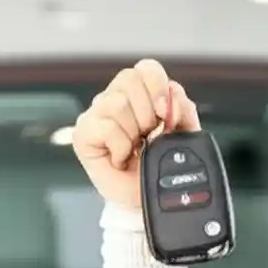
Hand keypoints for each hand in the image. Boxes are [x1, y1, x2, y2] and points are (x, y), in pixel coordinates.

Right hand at [71, 58, 201, 209]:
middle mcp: (115, 99)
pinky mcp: (83, 133)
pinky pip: (107, 126)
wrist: (146, 198)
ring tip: (134, 149)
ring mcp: (96, 114)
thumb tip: (172, 98)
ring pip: (117, 103)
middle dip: (147, 111)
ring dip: (134, 132)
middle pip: (129, 78)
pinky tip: (121, 157)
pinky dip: (121, 146)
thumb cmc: (158, 166)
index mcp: (139, 94)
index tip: (166, 113)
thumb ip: (184, 110)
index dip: (159, 87)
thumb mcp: (183, 135)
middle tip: (148, 135)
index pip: (146, 68)